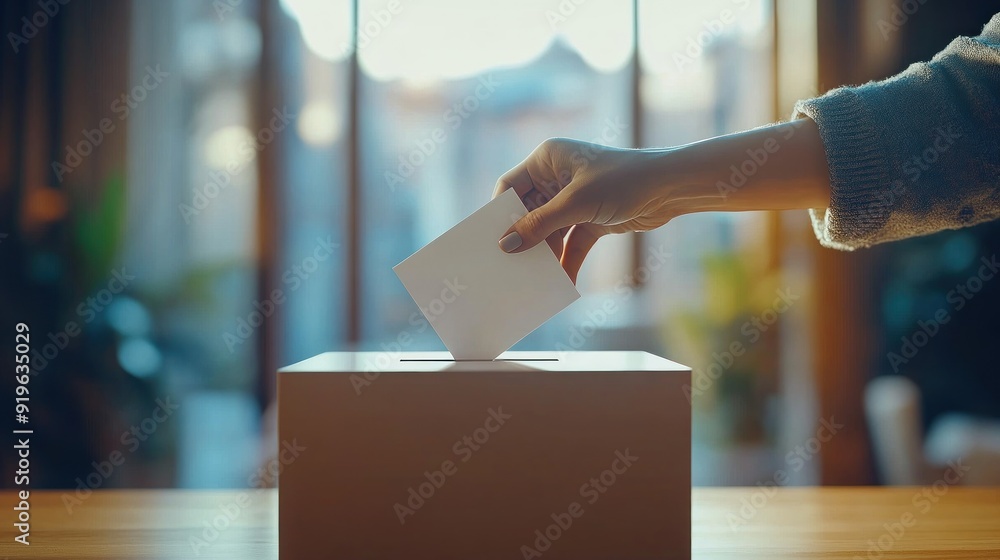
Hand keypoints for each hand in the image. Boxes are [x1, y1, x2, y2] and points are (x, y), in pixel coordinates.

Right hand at [493, 138, 674, 282]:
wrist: (672, 188)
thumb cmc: (624, 181)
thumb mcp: (576, 204)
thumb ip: (539, 225)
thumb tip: (505, 244)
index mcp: (547, 159)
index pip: (509, 186)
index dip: (499, 213)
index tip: (490, 241)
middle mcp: (556, 176)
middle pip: (527, 212)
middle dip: (521, 238)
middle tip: (507, 265)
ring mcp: (573, 198)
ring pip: (548, 231)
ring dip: (544, 254)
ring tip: (532, 279)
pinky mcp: (590, 218)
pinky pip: (570, 243)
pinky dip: (566, 261)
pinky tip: (562, 282)